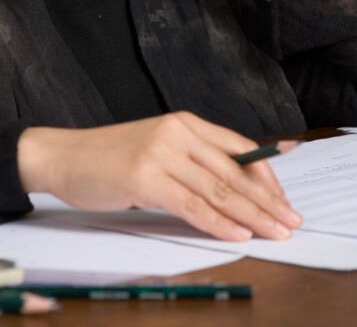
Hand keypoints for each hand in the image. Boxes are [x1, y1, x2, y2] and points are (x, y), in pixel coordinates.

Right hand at [17, 112, 301, 241]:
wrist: (65, 156)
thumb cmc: (110, 157)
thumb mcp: (157, 147)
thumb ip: (191, 160)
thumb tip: (233, 187)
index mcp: (184, 122)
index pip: (239, 147)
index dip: (266, 174)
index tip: (284, 196)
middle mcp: (177, 132)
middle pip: (235, 170)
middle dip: (268, 199)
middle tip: (292, 220)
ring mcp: (161, 153)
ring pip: (218, 189)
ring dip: (252, 214)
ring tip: (276, 231)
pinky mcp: (145, 177)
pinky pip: (192, 205)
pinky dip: (218, 222)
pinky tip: (238, 234)